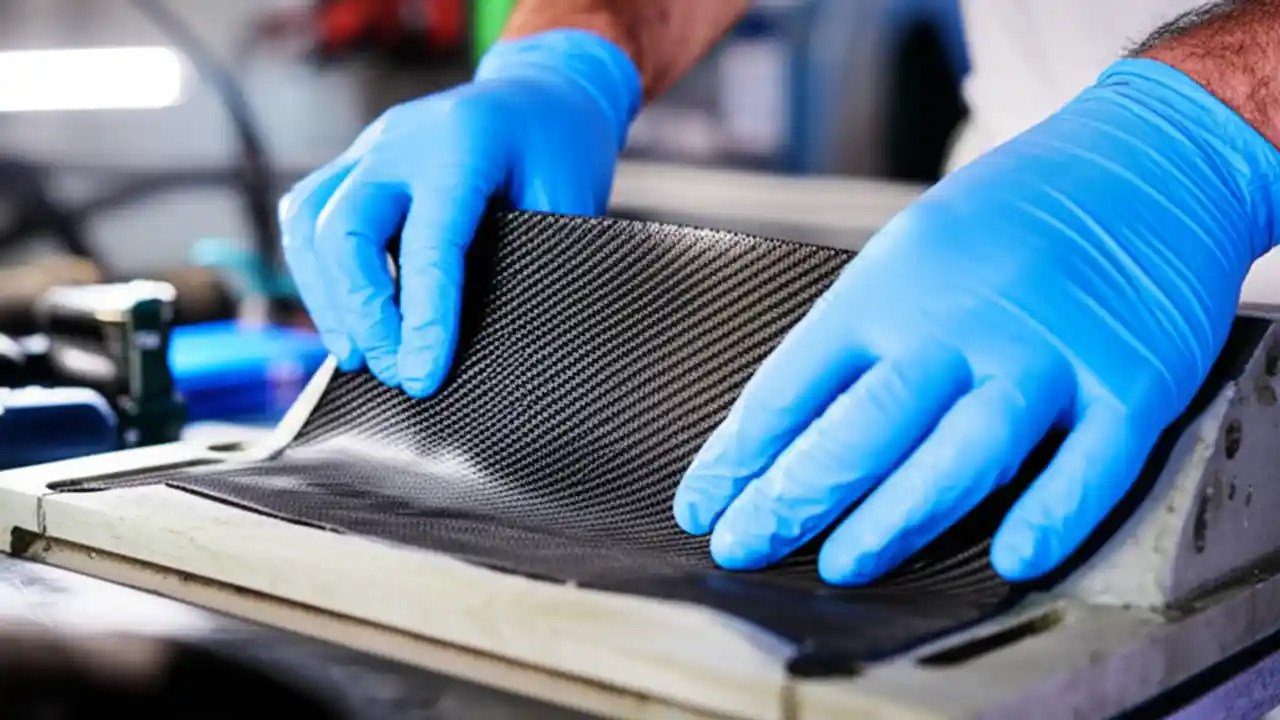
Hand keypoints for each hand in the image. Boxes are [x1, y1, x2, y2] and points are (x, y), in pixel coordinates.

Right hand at [280, 30, 638, 396]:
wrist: (542, 88)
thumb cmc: (561, 147)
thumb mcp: (569, 199)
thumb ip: (531, 258)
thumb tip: (487, 344)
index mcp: (465, 143)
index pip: (430, 242)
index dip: (423, 317)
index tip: (423, 376)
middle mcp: (403, 139)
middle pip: (345, 228)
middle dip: (362, 313)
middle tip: (392, 370)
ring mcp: (369, 146)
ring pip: (310, 223)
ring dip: (328, 300)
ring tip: (360, 357)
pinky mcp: (352, 163)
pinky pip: (307, 216)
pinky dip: (316, 275)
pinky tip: (344, 319)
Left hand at [673, 59, 1279, 583]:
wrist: (1146, 156)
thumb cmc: (1009, 217)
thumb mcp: (911, 250)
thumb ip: (863, 335)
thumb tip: (790, 430)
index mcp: (891, 286)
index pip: (794, 383)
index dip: (741, 454)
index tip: (703, 507)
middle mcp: (963, 321)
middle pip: (867, 423)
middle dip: (795, 495)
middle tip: (744, 548)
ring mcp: (1049, 353)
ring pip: (964, 451)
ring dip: (897, 518)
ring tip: (840, 568)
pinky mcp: (1132, 383)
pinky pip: (1090, 465)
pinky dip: (1052, 515)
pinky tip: (1010, 559)